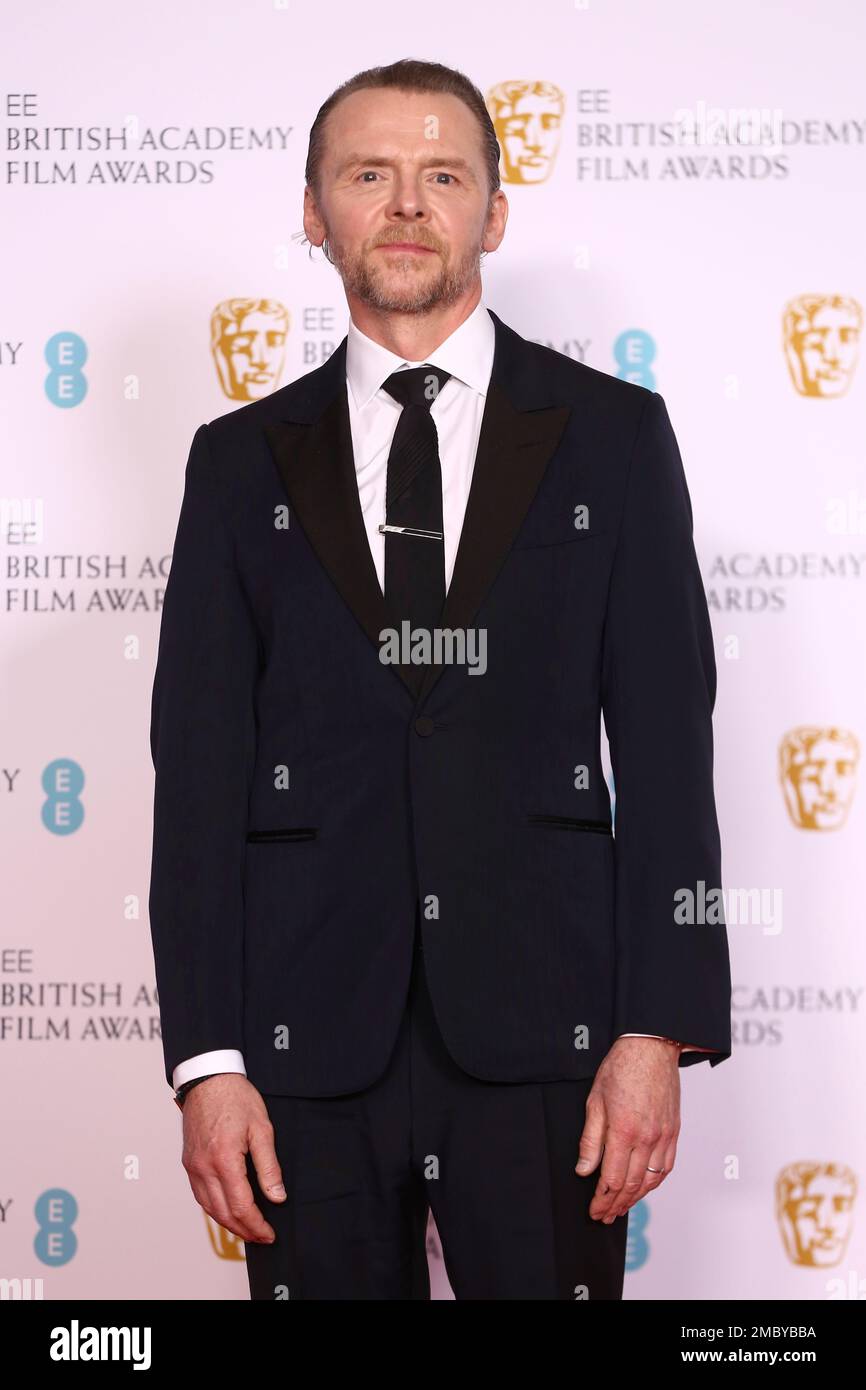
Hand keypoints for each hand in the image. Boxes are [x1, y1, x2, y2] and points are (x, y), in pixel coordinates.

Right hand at [180, 1074, 285, 1243]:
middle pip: (223, 1213)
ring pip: (209, 1208)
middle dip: (244, 1230)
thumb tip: (277, 1196)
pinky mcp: (188, 1163)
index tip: (269, 1233)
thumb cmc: (235, 1097)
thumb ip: (269, 1167)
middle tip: (262, 1236)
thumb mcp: (262, 1128)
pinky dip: (215, 1209)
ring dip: (228, 1224)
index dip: (257, 1225)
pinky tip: (227, 1210)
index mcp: (224, 1159)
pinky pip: (200, 1195)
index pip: (241, 1206)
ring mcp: (192, 1166)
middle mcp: (204, 1167)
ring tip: (247, 1229)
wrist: (209, 1079)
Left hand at [575, 1037, 680, 1222]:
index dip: (602, 1199)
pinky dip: (655, 1183)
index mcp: (624, 1131)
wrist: (650, 1048)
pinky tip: (645, 1189)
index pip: (612, 1179)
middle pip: (632, 1185)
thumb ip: (590, 1139)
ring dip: (635, 1199)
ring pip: (651, 1181)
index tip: (594, 1209)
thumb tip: (584, 1169)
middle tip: (604, 1215)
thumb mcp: (594, 1101)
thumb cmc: (621, 1068)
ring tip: (621, 1208)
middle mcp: (647, 1138)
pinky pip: (666, 1167)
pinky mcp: (673, 1132)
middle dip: (616, 1205)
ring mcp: (663, 1136)